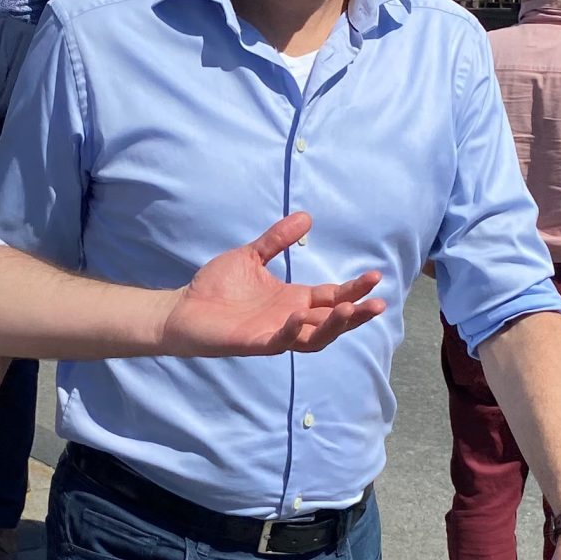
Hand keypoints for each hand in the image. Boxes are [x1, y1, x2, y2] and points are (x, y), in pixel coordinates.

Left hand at [158, 212, 385, 355]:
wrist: (182, 308)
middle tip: (379, 303)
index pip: (332, 296)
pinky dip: (293, 331)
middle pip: (333, 321)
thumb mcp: (251, 256)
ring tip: (351, 310)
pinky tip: (301, 315)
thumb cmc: (216, 286)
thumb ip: (277, 239)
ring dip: (334, 326)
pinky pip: (280, 341)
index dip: (354, 289)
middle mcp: (290, 319)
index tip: (375, 276)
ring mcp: (274, 333)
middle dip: (356, 313)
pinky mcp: (255, 343)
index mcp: (294, 300)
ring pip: (315, 338)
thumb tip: (307, 216)